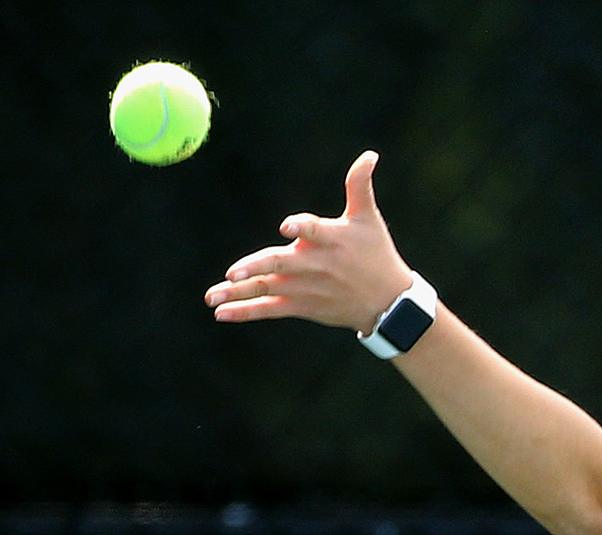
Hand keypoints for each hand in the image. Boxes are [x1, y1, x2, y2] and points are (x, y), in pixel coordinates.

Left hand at [205, 150, 415, 333]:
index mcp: (332, 239)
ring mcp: (307, 288)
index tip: (286, 226)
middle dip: (256, 268)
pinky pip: (271, 309)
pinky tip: (221, 313)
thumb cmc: (377, 254)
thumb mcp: (368, 219)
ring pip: (268, 289)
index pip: (314, 230)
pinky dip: (246, 311)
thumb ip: (359, 186)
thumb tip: (369, 155)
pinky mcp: (303, 307)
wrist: (389, 303)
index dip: (301, 226)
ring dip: (239, 293)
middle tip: (232, 273)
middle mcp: (316, 265)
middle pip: (281, 265)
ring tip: (212, 296)